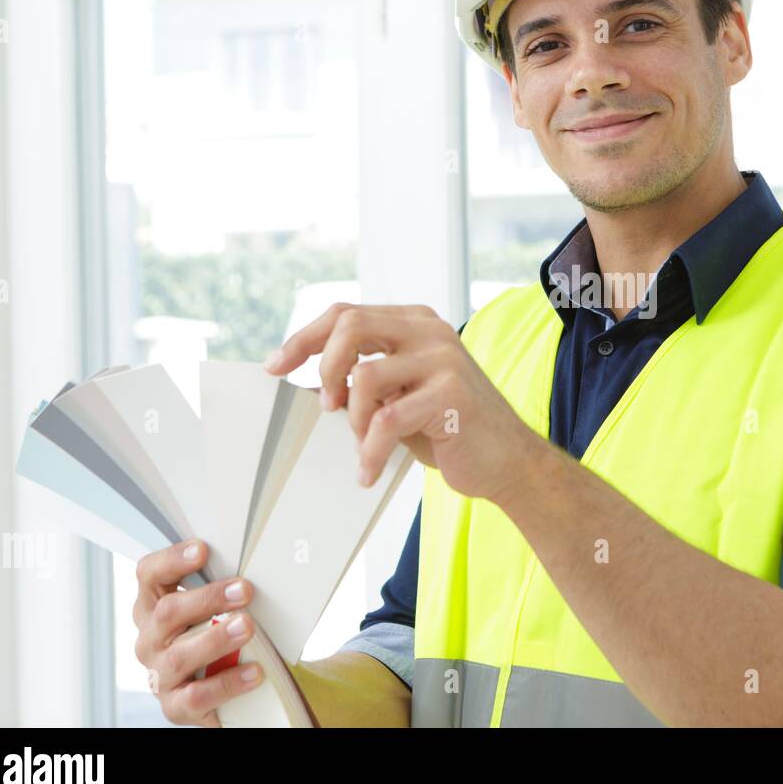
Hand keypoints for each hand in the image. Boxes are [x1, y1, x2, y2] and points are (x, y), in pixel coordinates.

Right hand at [132, 539, 263, 726]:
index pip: (149, 575)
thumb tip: (258, 562)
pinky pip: (197, 696)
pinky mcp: (176, 706)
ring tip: (246, 627)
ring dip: (215, 638)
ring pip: (179, 655)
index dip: (171, 560)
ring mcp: (160, 674)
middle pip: (166, 612)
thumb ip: (223, 588)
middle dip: (207, 598)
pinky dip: (228, 682)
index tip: (202, 549)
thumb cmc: (215, 636)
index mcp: (154, 606)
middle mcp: (150, 639)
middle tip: (244, 590)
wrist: (219, 690)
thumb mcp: (215, 609)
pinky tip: (254, 672)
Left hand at [263, 303, 544, 505]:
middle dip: (324, 369)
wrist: (507, 461)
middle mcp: (431, 332)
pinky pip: (387, 421)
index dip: (304, 337)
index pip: (347, 313)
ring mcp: (444, 360)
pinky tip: (371, 471)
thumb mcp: (403, 393)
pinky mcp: (452, 395)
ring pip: (365, 377)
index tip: (275, 365)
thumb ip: (369, 376)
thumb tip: (314, 379)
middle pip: (351, 325)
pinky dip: (371, 452)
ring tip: (365, 445)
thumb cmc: (450, 429)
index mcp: (416, 323)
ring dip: (354, 420)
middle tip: (327, 407)